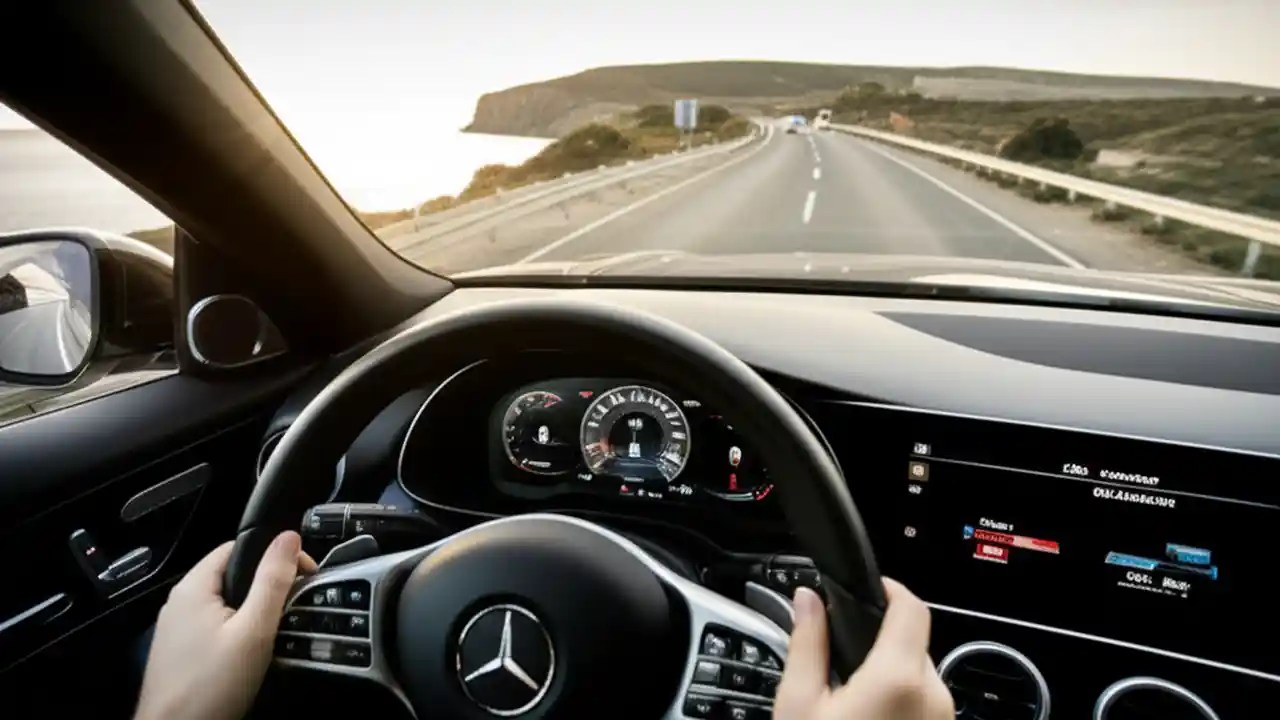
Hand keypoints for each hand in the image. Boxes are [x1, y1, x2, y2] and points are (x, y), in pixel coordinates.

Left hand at [134, 532, 316, 719]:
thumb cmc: (213, 684)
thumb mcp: (253, 631)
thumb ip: (272, 582)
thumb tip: (289, 536)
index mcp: (193, 586)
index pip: (237, 547)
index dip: (274, 555)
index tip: (304, 577)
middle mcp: (180, 601)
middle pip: (232, 575)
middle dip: (267, 587)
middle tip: (295, 608)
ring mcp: (177, 629)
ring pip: (225, 604)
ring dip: (253, 611)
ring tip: (278, 631)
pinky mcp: (179, 652)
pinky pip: (215, 627)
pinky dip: (237, 632)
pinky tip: (251, 653)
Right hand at [774, 580, 953, 719]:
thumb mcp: (799, 704)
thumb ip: (807, 644)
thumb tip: (807, 599)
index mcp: (898, 678)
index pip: (911, 607)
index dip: (889, 589)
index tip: (865, 589)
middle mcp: (934, 696)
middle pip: (912, 642)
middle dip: (879, 643)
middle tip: (840, 664)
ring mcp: (944, 718)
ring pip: (918, 674)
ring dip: (889, 675)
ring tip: (851, 700)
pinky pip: (924, 702)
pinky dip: (900, 701)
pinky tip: (869, 719)